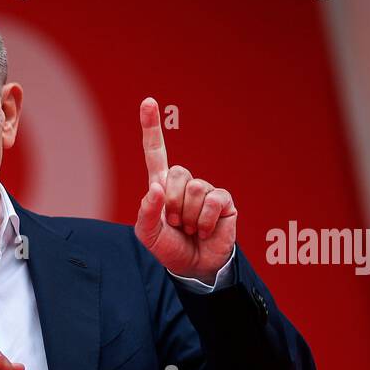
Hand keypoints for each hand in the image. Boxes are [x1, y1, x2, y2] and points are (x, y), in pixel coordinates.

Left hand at [133, 96, 235, 280]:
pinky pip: (213, 200)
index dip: (151, 128)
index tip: (148, 102)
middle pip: (177, 173)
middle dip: (173, 203)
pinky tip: (205, 231)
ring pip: (195, 188)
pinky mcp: (223, 201)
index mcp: (161, 186)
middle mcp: (184, 183)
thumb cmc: (169, 248)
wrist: (194, 267)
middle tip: (176, 223)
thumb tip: (155, 188)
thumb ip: (145, 213)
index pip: (155, 153)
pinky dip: (205, 220)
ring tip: (190, 228)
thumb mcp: (147, 235)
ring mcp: (205, 191)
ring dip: (189, 215)